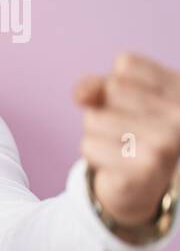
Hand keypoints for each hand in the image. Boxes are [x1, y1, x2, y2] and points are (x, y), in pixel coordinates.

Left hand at [73, 52, 179, 230]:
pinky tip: (117, 165)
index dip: (116, 85)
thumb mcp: (114, 100)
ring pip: (95, 118)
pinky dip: (94, 155)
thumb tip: (82, 93)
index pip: (126, 65)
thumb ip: (96, 87)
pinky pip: (89, 146)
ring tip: (121, 148)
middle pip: (111, 89)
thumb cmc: (130, 133)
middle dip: (105, 110)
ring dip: (96, 134)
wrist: (141, 186)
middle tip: (126, 131)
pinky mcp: (145, 169)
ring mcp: (168, 142)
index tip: (134, 106)